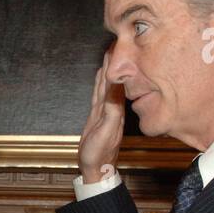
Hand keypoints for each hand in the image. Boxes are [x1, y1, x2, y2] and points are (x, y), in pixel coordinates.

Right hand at [77, 52, 123, 183]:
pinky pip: (100, 94)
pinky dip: (101, 82)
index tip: (116, 46)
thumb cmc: (99, 155)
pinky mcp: (99, 116)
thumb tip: (115, 91)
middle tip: (114, 41)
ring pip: (107, 84)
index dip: (115, 65)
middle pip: (112, 79)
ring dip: (108, 69)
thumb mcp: (104, 133)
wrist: (97, 170)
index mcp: (114, 110)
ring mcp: (106, 111)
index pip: (115, 82)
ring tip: (109, 53)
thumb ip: (110, 113)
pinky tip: (103, 76)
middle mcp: (112, 107)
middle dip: (113, 61)